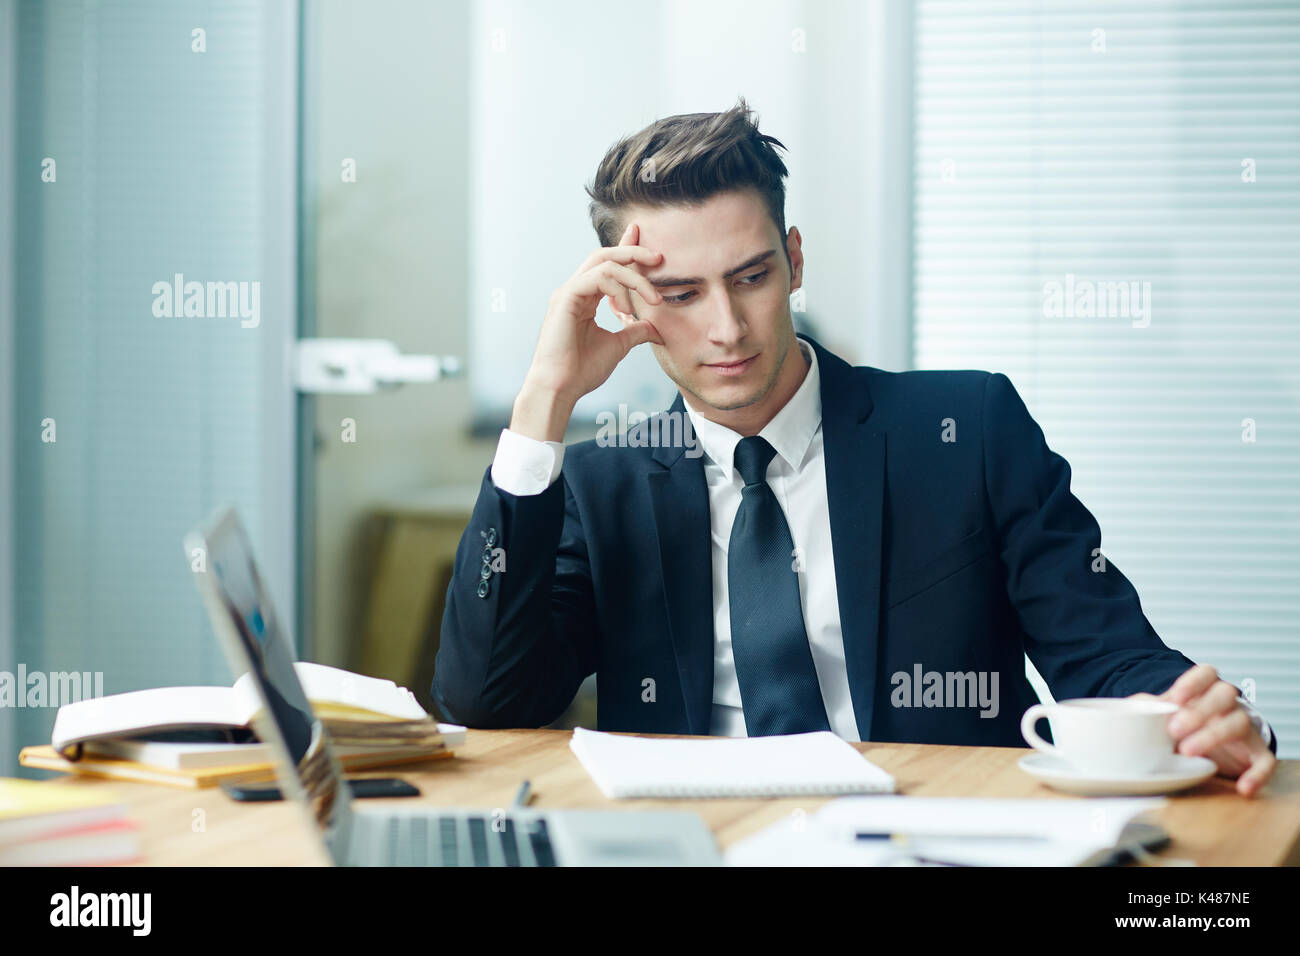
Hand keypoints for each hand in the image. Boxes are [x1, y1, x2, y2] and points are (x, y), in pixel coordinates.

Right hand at [511, 223, 664, 440]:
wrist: (561, 387)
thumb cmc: (582, 370)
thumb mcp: (618, 346)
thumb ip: (635, 331)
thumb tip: (656, 327)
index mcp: (585, 298)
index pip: (608, 266)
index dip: (627, 251)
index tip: (650, 250)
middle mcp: (575, 290)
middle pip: (605, 256)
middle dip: (632, 250)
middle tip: (658, 257)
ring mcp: (569, 291)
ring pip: (605, 264)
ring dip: (634, 278)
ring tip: (652, 300)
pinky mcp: (566, 297)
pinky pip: (598, 278)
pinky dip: (618, 289)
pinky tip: (625, 310)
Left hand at [1129, 664, 1275, 796]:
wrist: (1212, 750)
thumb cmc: (1183, 727)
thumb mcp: (1162, 717)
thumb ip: (1146, 709)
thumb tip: (1121, 711)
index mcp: (1204, 691)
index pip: (1207, 673)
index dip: (1193, 682)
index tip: (1176, 698)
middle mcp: (1228, 705)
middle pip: (1224, 694)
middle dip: (1200, 710)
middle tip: (1174, 729)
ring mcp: (1244, 729)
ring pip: (1239, 723)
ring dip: (1215, 735)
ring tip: (1189, 752)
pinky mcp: (1256, 755)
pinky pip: (1265, 761)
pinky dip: (1257, 774)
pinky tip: (1243, 786)